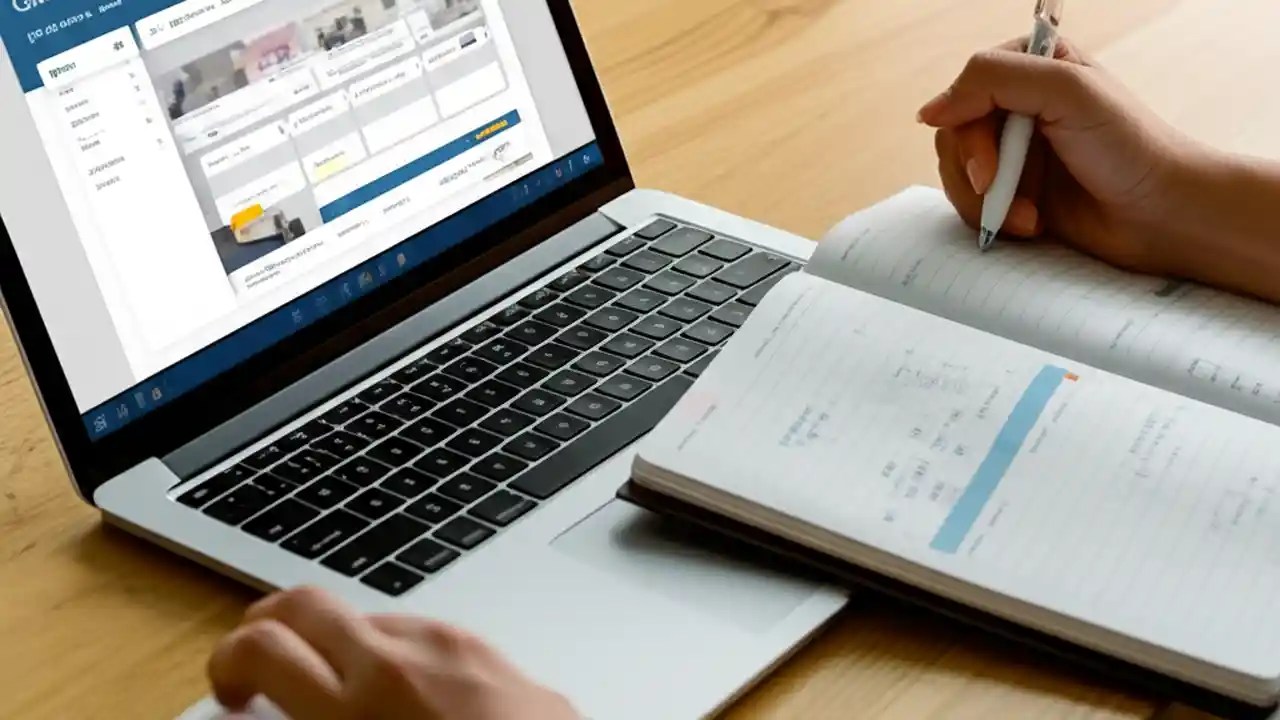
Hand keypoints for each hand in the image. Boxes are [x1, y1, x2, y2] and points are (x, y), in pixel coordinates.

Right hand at [208, 586, 579, 719]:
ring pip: (367, 615)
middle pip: (302, 601)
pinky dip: (398, 654)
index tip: (230, 689)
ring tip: (338, 692)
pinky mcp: (493, 649)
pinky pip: (425, 635)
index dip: (227, 662)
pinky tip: (408, 698)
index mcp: (357, 708)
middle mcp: (402, 661)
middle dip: (267, 624)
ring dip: (339, 643)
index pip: (259, 646)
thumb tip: (282, 716)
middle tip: (258, 664)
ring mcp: (453, 645)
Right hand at [918, 37, 1204, 274]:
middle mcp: (1017, 107)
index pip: (966, 89)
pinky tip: (1030, 224)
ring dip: (985, 202)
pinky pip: (971, 205)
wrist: (1162, 214)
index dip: (966, 128)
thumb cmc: (1129, 147)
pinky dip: (994, 220)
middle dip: (975, 171)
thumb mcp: (1066, 90)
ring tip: (1027, 216)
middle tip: (999, 190)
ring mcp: (1014, 152)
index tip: (987, 166)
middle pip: (952, 134)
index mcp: (1032, 67)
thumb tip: (929, 111)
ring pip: (956, 173)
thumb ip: (994, 78)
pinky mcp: (1014, 193)